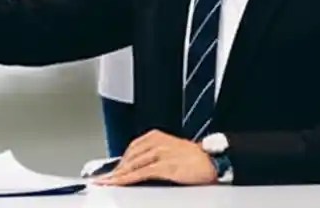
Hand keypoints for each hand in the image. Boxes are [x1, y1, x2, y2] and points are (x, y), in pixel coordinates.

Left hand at [94, 130, 216, 186]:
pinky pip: (141, 173)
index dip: (119, 160)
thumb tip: (137, 165)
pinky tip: (119, 183)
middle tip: (105, 179)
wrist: (214, 161)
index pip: (131, 148)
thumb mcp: (171, 150)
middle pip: (129, 157)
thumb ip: (154, 154)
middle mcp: (156, 143)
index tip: (109, 169)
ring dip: (118, 175)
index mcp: (156, 136)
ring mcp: (160, 154)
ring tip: (108, 182)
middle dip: (116, 169)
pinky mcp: (165, 166)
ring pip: (132, 165)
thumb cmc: (195, 158)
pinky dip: (127, 179)